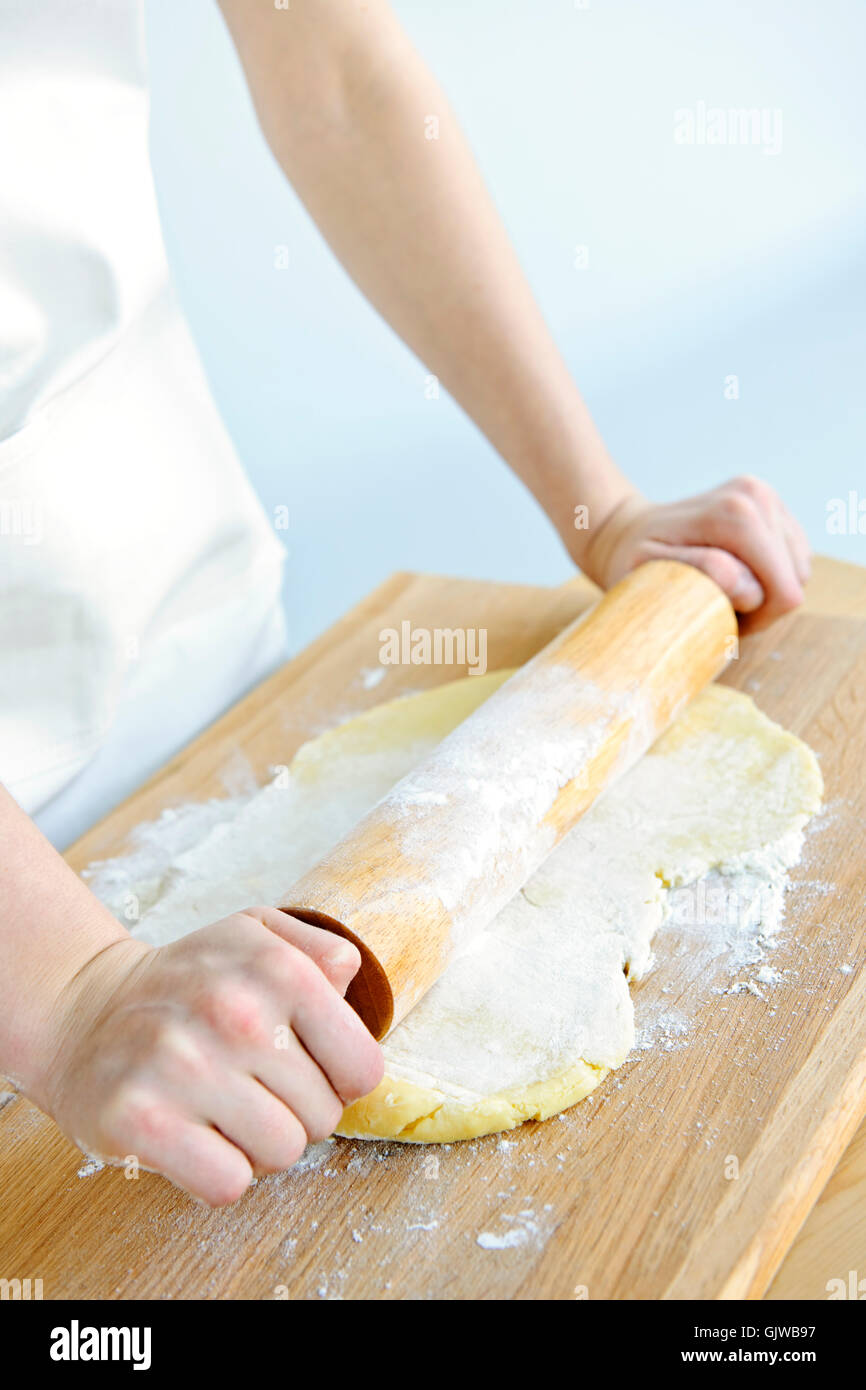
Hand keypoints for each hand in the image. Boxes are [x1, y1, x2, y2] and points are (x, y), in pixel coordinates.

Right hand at [38, 908, 382, 1205]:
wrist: (84, 1009)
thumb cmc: (189, 981)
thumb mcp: (257, 935)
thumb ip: (320, 950)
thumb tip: (350, 977)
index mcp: (277, 969)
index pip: (364, 1069)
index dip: (341, 1079)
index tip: (307, 1068)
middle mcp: (234, 1013)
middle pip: (323, 1118)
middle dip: (294, 1111)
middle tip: (251, 1085)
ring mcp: (184, 1067)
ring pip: (280, 1154)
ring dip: (257, 1145)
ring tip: (223, 1109)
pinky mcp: (140, 1121)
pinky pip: (226, 1184)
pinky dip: (216, 1172)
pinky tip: (195, 1135)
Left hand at [582, 476, 809, 630]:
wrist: (627, 532)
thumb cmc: (636, 561)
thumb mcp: (654, 571)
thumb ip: (702, 573)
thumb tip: (743, 580)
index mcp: (737, 514)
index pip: (783, 591)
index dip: (755, 618)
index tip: (713, 613)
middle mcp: (757, 496)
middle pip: (795, 580)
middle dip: (762, 603)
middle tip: (716, 604)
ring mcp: (767, 496)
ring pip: (798, 570)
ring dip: (766, 589)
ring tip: (724, 589)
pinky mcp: (772, 505)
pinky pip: (794, 558)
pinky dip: (770, 574)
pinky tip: (737, 572)